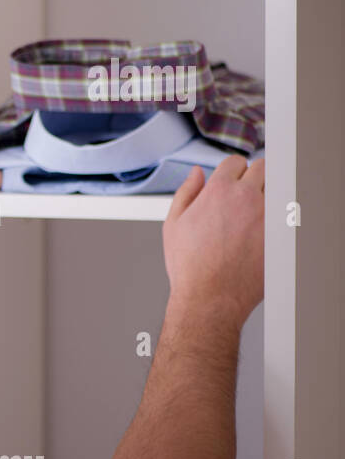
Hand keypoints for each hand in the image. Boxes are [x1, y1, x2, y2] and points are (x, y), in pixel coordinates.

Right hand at [162, 157, 264, 326]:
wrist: (211, 297)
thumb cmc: (189, 265)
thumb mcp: (173, 224)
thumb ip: (186, 192)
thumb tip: (197, 173)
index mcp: (218, 191)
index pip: (236, 162)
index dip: (231, 171)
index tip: (230, 183)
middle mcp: (247, 198)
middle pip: (263, 168)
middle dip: (254, 177)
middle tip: (246, 193)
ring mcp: (268, 215)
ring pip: (278, 188)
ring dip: (268, 195)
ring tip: (255, 213)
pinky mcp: (281, 233)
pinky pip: (286, 214)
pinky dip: (277, 218)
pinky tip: (262, 232)